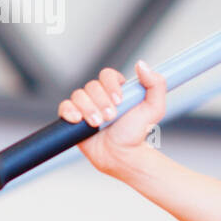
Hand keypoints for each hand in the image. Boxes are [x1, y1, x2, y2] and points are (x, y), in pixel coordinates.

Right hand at [58, 59, 166, 174]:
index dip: (111, 85)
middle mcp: (100, 95)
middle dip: (101, 102)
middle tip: (111, 117)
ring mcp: (86, 106)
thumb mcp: (154, 108)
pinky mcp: (74, 117)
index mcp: (117, 89)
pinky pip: (64, 106)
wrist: (122, 155)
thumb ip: (156, 84)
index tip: (119, 100)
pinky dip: (69, 111)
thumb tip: (141, 64)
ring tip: (98, 123)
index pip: (107, 74)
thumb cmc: (137, 133)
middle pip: (92, 85)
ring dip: (88, 109)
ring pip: (78, 95)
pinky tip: (77, 119)